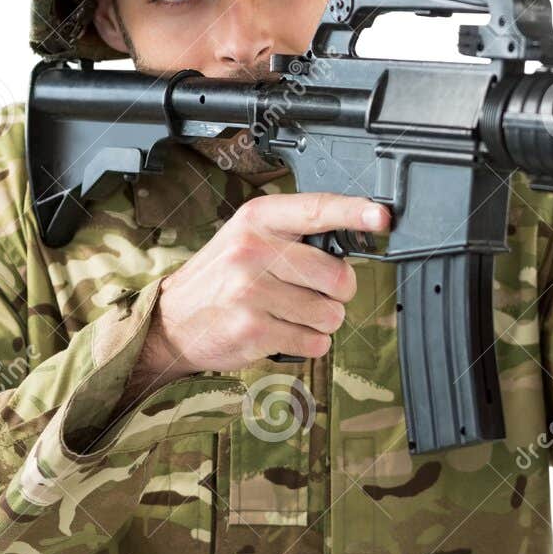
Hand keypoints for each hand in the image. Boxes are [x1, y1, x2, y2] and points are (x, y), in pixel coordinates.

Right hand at [129, 192, 391, 386]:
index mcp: (258, 219)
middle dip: (336, 293)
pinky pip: (313, 342)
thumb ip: (295, 234)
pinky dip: (306, 343)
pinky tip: (279, 333)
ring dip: (319, 322)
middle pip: (338, 277)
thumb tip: (355, 239)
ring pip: (330, 315)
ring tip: (286, 314)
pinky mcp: (253, 330)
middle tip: (308, 293)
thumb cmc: (220, 279)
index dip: (355, 213)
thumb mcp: (248, 238)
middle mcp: (254, 250)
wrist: (170, 322)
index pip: (317, 209)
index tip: (382, 218)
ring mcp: (251, 291)